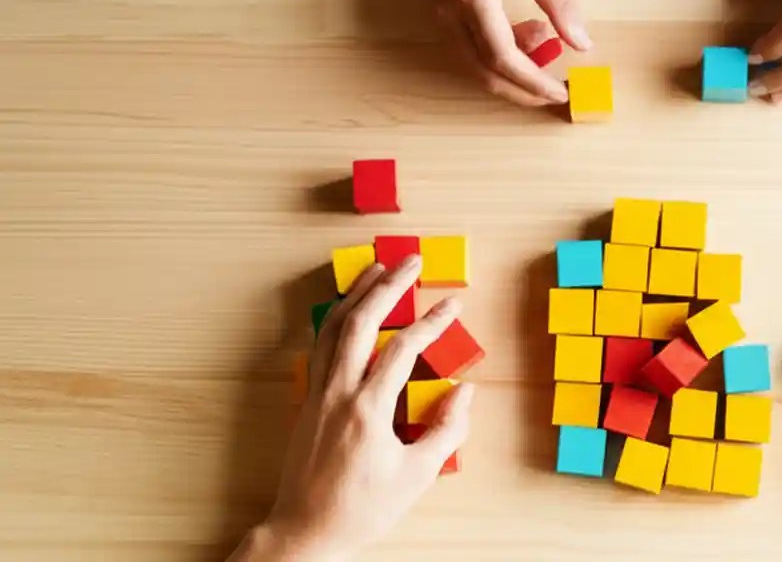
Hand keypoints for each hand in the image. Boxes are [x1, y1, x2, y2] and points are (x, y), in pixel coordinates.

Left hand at [229, 256, 473, 561]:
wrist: (305, 532)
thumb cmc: (361, 509)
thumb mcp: (416, 476)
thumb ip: (446, 430)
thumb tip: (464, 392)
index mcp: (367, 410)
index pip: (403, 351)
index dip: (432, 324)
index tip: (454, 305)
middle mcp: (338, 393)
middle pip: (361, 323)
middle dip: (388, 286)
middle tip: (411, 261)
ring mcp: (318, 394)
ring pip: (334, 329)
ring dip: (357, 294)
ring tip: (377, 269)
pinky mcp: (307, 402)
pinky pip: (320, 347)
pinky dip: (335, 320)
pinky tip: (348, 310)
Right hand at [384, 0, 589, 106]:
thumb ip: (558, 2)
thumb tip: (582, 43)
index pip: (503, 57)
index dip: (533, 81)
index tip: (561, 92)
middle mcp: (450, 16)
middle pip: (486, 74)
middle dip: (523, 90)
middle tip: (556, 92)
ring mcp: (443, 21)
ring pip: (478, 68)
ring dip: (514, 71)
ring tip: (545, 45)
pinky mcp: (445, 20)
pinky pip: (473, 53)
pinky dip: (501, 57)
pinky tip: (526, 34)